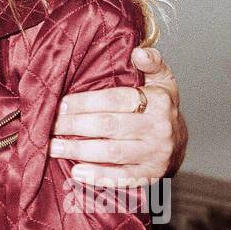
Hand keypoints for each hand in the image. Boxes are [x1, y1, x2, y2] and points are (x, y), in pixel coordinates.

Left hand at [52, 46, 186, 184]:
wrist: (181, 141)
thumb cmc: (161, 106)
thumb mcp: (162, 79)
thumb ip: (151, 62)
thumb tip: (138, 51)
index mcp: (158, 101)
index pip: (116, 99)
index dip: (86, 102)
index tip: (61, 104)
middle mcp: (158, 127)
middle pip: (109, 126)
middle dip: (75, 125)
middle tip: (49, 125)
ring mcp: (155, 153)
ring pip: (112, 152)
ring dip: (79, 150)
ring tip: (53, 147)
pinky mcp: (150, 174)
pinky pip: (122, 177)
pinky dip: (98, 175)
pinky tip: (76, 172)